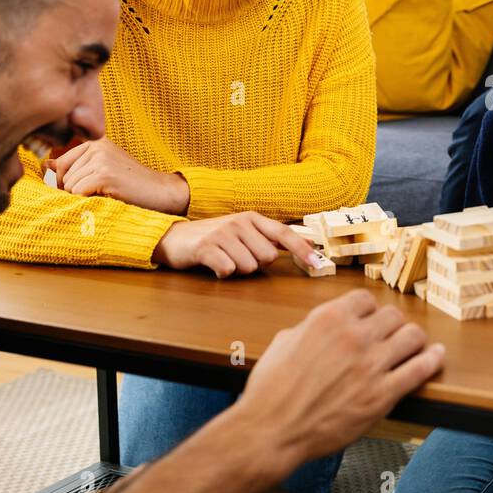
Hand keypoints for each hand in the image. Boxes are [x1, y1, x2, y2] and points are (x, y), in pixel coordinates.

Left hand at [50, 138, 189, 214]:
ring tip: (103, 194)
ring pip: (68, 185)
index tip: (84, 188)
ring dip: (81, 196)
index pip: (59, 163)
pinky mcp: (104, 174)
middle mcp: (96, 145)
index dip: (65, 181)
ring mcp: (101, 158)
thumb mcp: (101, 169)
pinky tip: (105, 197)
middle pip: (62, 175)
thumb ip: (74, 165)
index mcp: (94, 141)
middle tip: (96, 193)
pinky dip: (86, 201)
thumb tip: (45, 165)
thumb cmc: (130, 184)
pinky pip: (77, 192)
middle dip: (72, 189)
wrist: (160, 191)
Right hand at [153, 212, 318, 277]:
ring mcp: (223, 233)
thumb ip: (269, 238)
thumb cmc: (214, 238)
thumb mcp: (243, 232)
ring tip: (224, 259)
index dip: (303, 249)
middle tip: (237, 257)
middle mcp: (240, 223)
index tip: (318, 263)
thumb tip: (305, 245)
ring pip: (249, 267)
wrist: (174, 237)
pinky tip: (214, 265)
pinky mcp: (206, 247)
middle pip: (267, 258)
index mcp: (253, 218)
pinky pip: (228, 270)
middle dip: (255, 264)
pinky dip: (223, 273)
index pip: (284, 234)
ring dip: (238, 270)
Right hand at [236, 289, 445, 464]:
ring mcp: (371, 365)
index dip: (369, 310)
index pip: (366, 299)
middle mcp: (354, 336)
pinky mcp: (383, 394)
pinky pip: (420, 369)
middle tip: (390, 336)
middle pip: (393, 315)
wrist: (271, 431)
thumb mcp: (284, 343)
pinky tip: (436, 355)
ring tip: (414, 346)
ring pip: (412, 336)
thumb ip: (310, 328)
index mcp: (328, 319)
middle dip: (391, 325)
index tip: (370, 319)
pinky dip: (432, 360)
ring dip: (413, 339)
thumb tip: (321, 327)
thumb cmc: (269, 391)